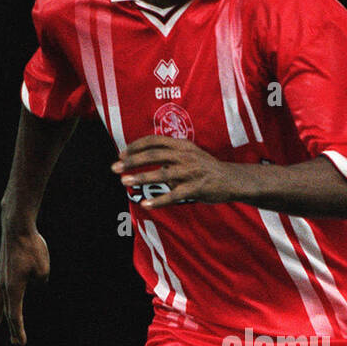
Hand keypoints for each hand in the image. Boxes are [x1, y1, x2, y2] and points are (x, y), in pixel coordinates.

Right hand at [0, 227, 49, 344]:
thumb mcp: (43, 270)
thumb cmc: (31, 248)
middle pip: (7, 311)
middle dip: (11, 327)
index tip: (20, 343)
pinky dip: (0, 295)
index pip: (16, 315)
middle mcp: (3, 285)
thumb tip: (36, 282)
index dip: (18, 330)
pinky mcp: (2, 265)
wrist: (16, 227)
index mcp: (13, 289)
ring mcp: (0, 274)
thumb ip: (40, 282)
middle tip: (14, 341)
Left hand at [111, 137, 237, 208]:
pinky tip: (145, 205)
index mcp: (182, 145)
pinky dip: (158, 201)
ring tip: (124, 182)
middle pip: (153, 155)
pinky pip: (174, 196)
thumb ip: (169, 154)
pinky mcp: (195, 189)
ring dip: (140, 178)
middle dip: (132, 161)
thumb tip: (145, 159)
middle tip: (115, 167)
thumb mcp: (189, 154)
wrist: (231, 180)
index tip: (122, 154)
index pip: (154, 141)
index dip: (135, 146)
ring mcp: (190, 172)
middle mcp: (185, 156)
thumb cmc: (206, 168)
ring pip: (161, 174)